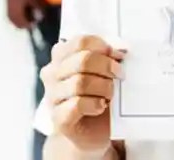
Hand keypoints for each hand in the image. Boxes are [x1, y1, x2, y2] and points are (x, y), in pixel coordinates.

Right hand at [40, 36, 126, 151]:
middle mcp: (52, 74)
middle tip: (120, 75)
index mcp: (61, 56)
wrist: (92, 131)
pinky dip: (95, 104)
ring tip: (110, 95)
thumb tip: (121, 49)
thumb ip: (108, 57)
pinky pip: (77, 104)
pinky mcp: (58, 117)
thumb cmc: (98, 96)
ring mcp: (52, 96)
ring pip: (80, 82)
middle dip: (107, 66)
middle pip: (82, 60)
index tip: (119, 56)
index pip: (80, 42)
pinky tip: (101, 107)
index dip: (103, 47)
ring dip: (103, 87)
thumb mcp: (103, 72)